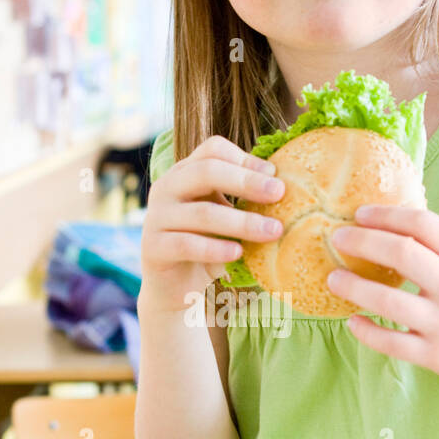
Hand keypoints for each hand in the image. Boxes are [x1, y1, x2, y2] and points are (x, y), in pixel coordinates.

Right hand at [140, 137, 284, 312]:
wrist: (173, 289)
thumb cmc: (207, 246)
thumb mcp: (225, 217)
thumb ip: (243, 199)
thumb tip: (286, 186)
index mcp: (184, 173)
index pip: (212, 150)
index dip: (245, 159)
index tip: (276, 176)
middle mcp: (166, 188)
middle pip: (206, 171)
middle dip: (247, 181)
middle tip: (279, 193)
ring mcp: (156, 217)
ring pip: (203, 212)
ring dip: (243, 222)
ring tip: (273, 231)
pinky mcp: (153, 248)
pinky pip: (187, 244)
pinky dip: (216, 248)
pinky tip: (239, 253)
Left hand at [326, 204, 438, 397]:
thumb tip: (388, 228)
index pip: (425, 225)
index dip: (388, 215)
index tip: (360, 214)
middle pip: (403, 254)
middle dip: (363, 242)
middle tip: (337, 238)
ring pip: (387, 300)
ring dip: (353, 287)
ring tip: (333, 279)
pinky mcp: (436, 356)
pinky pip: (390, 341)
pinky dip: (365, 330)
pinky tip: (352, 321)